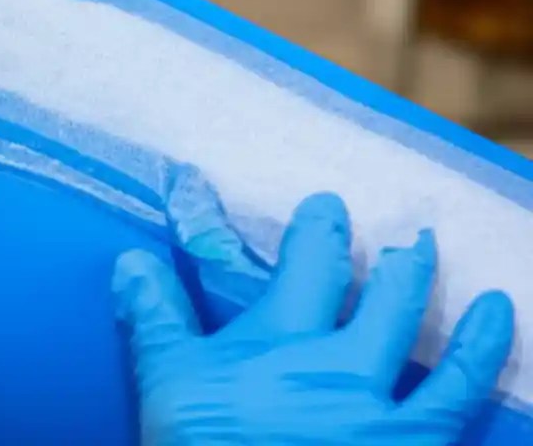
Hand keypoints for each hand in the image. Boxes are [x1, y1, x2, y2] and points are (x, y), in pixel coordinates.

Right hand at [113, 192, 514, 444]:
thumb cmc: (201, 445)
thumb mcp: (166, 382)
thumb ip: (158, 318)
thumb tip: (132, 261)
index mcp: (285, 340)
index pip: (309, 266)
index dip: (321, 231)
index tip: (328, 204)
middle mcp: (348, 371)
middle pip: (391, 303)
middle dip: (402, 266)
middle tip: (415, 240)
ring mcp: (390, 424)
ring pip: (451, 369)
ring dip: (475, 333)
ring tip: (495, 303)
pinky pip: (462, 421)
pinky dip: (484, 395)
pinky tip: (493, 393)